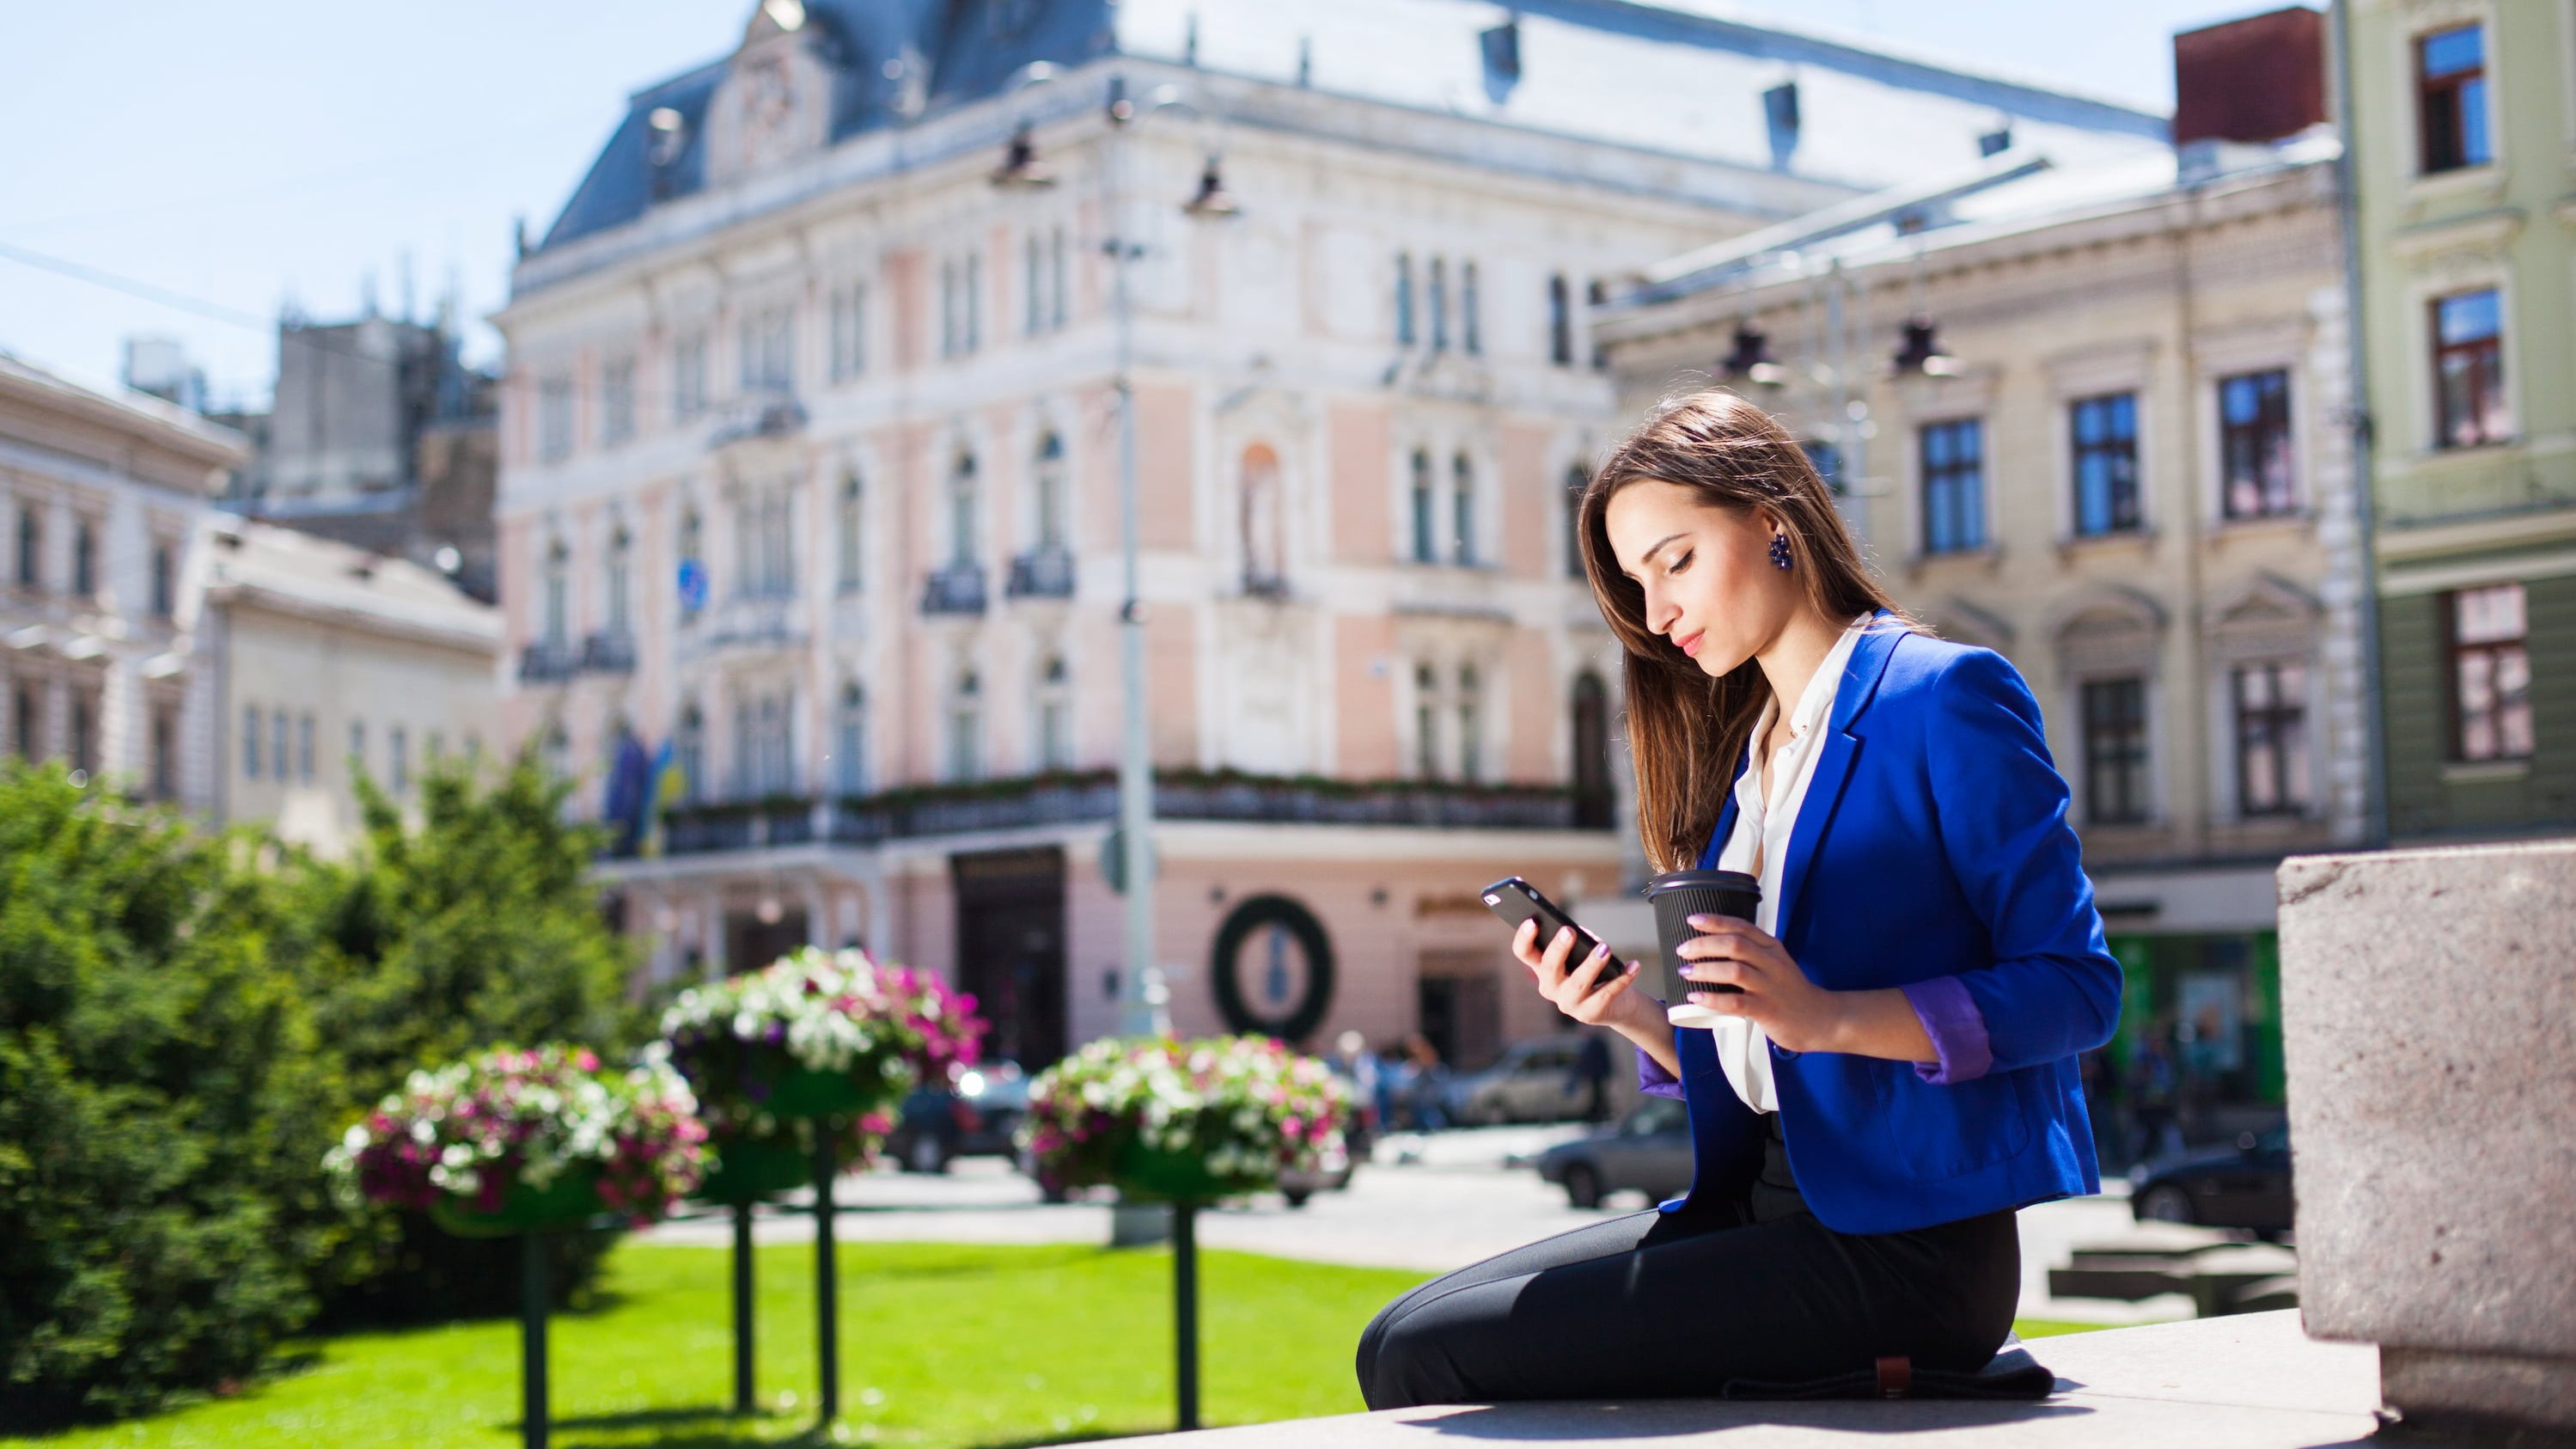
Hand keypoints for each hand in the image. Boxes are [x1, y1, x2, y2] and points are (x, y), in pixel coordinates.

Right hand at [1510, 920, 1653, 1032]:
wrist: (1616, 1003)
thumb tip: (1586, 937)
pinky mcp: (1589, 1013)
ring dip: (1591, 964)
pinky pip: (1606, 994)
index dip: (1524, 938)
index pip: (1524, 953)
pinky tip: (1633, 965)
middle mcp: (1550, 987)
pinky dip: (1622, 978)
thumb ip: (1581, 942)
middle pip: (1549, 967)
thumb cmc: (1595, 971)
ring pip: (1577, 983)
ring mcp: (1568, 1003)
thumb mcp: (1583, 954)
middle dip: (1558, 949)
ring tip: (1605, 948)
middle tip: (1569, 931)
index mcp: (1542, 968)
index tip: (1532, 921)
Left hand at [1676, 915, 1848, 1053]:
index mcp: (1772, 948)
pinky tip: (1696, 998)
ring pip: (1734, 971)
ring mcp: (1770, 987)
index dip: (1715, 921)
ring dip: (1705, 969)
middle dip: (1704, 944)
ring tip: (1686, 972)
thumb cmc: (1791, 992)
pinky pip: (1736, 1002)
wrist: (1821, 1019)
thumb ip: (1752, 954)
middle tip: (1683, 950)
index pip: (1742, 927)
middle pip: (1734, 945)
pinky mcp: (1767, 1010)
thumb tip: (1713, 948)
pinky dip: (1713, 999)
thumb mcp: (1776, 964)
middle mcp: (1771, 963)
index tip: (1692, 919)